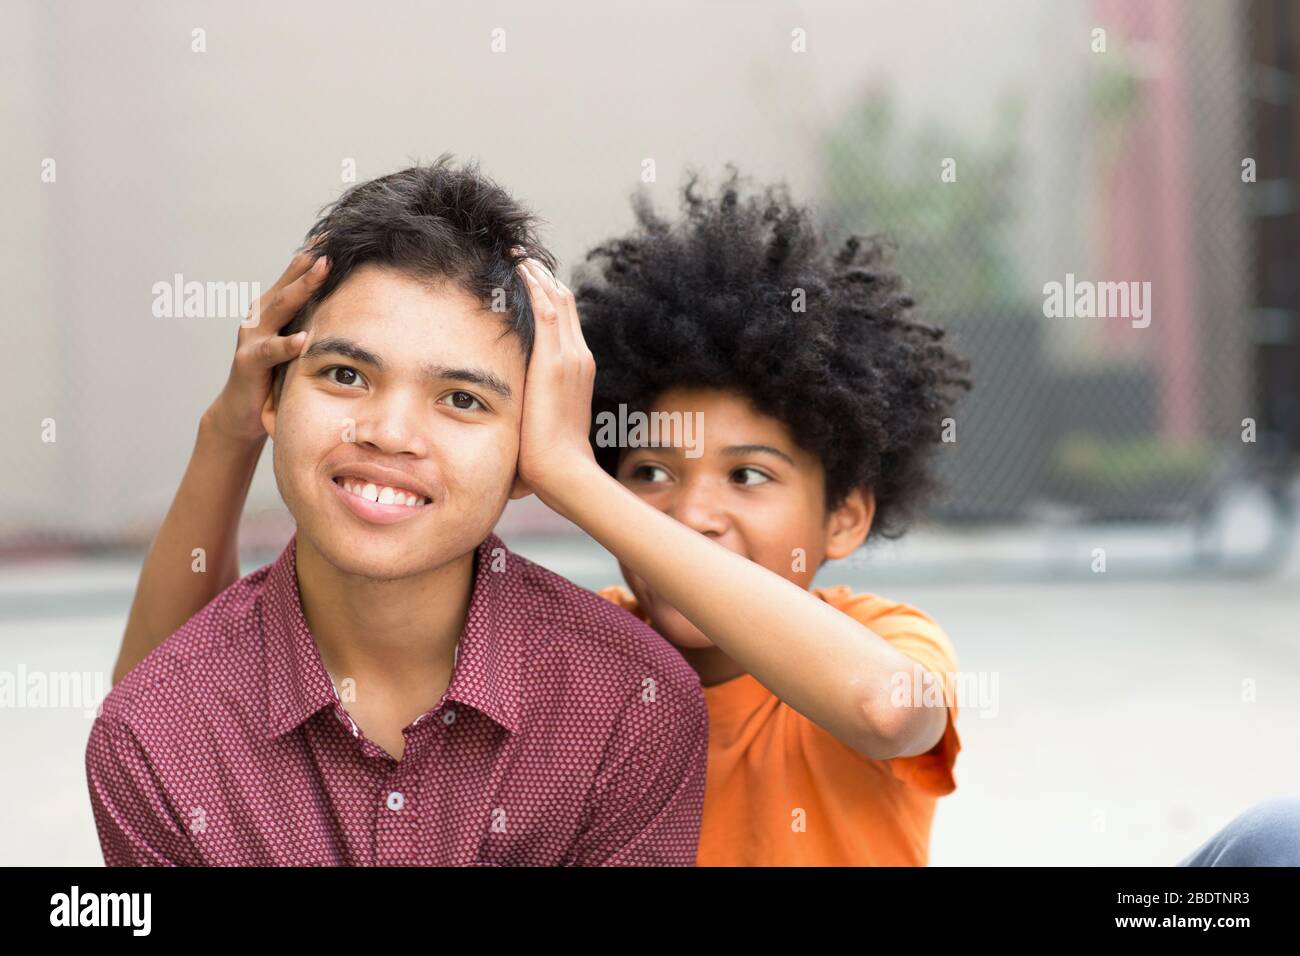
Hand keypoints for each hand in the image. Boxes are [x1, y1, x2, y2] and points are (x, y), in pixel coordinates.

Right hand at [203, 239, 330, 442]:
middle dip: (311, 262)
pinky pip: (270, 352)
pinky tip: (302, 339)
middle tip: (334, 243)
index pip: (296, 275)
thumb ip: (313, 322)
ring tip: (322, 272)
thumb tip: (350, 303)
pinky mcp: (248, 363)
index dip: (315, 255)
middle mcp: (260, 317)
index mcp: (273, 309)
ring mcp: (252, 338)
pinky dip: (286, 345)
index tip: (337, 234)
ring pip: (278, 309)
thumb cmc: (275, 375)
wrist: (242, 412)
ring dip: (301, 289)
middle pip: (289, 284)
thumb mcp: (297, 343)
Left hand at [514, 258, 598, 502]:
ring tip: (517, 254)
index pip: (566, 321)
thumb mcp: (545, 422)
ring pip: (557, 300)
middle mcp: (579, 357)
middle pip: (564, 302)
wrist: (565, 471)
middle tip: (520, 255)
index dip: (548, 294)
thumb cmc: (550, 459)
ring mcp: (571, 357)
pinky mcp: (556, 361)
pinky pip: (547, 312)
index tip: (529, 277)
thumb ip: (535, 406)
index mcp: (578, 369)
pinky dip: (535, 288)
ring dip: (536, 274)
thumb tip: (517, 412)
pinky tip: (520, 270)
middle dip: (542, 276)